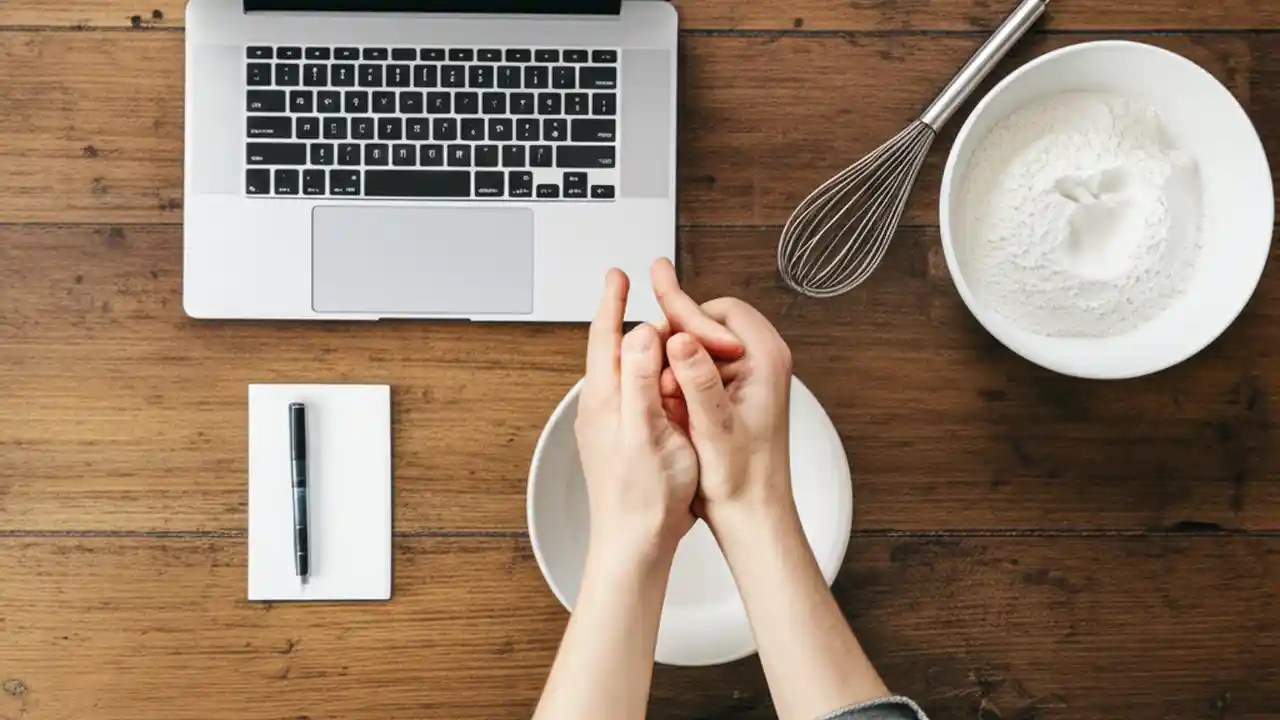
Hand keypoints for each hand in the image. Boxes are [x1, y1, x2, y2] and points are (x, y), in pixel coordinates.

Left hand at [575, 268, 699, 558]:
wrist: (632, 543)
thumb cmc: (645, 496)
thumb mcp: (648, 431)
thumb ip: (641, 380)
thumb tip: (639, 332)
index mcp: (605, 400)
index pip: (604, 338)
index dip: (612, 303)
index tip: (618, 275)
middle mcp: (600, 410)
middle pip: (611, 351)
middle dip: (626, 319)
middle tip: (641, 294)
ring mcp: (608, 427)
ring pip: (623, 373)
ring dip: (638, 348)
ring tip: (657, 332)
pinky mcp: (620, 443)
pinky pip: (632, 396)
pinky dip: (647, 377)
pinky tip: (661, 382)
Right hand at [650, 259, 794, 522]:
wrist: (753, 513)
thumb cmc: (742, 479)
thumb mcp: (714, 428)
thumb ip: (698, 382)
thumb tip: (679, 340)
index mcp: (766, 361)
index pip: (722, 311)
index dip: (686, 312)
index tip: (656, 313)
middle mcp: (763, 362)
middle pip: (712, 322)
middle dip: (677, 330)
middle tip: (644, 332)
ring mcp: (751, 377)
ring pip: (704, 344)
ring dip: (675, 354)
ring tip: (651, 370)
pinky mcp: (738, 392)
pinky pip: (703, 366)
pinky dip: (680, 372)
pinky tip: (661, 388)